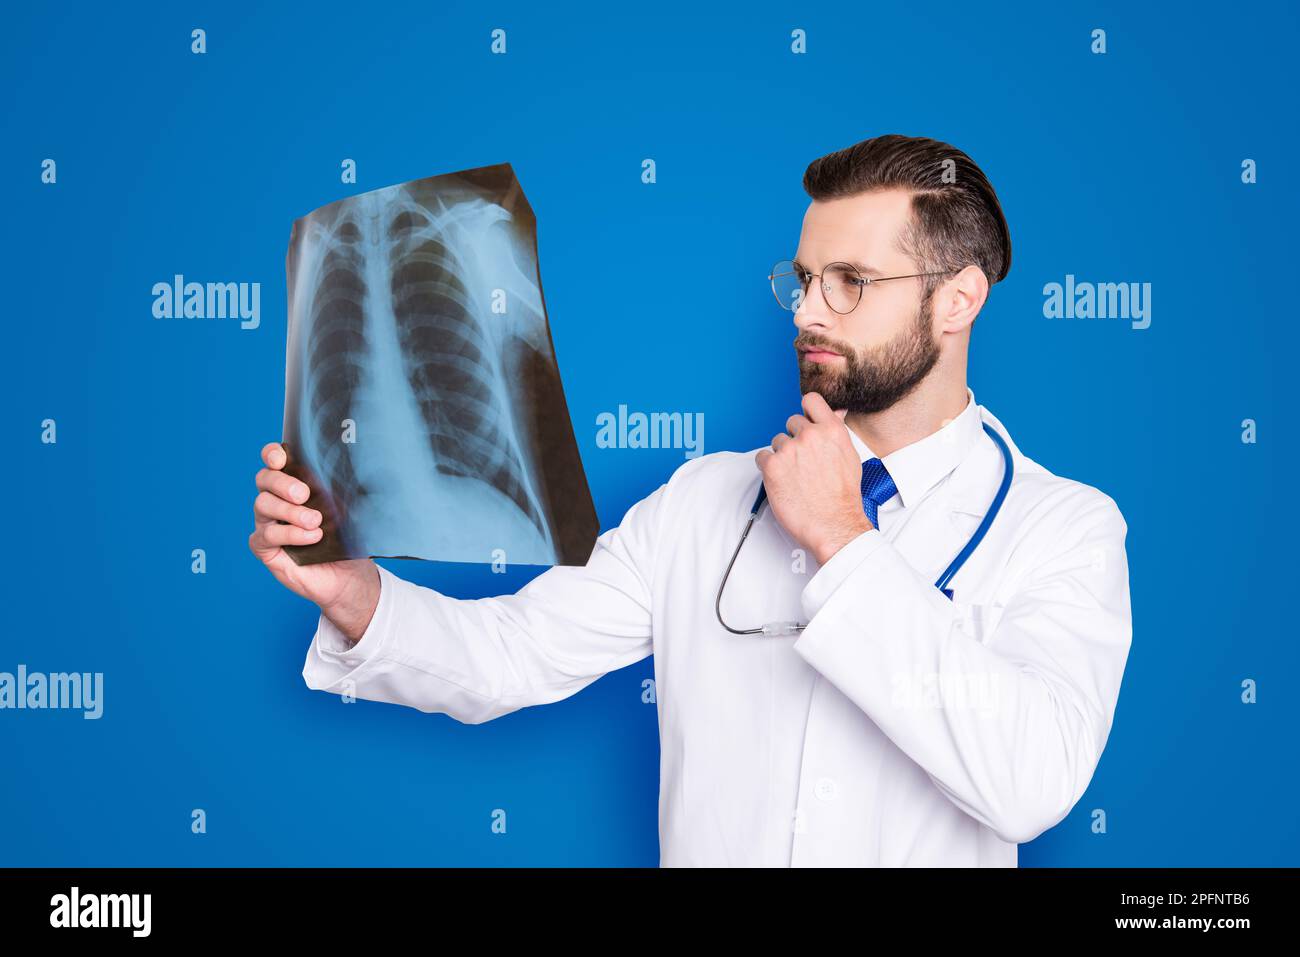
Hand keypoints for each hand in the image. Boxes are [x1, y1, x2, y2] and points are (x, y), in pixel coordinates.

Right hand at [248, 442, 379, 641]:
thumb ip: (341, 488)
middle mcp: (276, 501)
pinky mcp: (266, 549)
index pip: (273, 462)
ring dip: (289, 511)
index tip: (281, 457)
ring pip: (262, 505)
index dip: (272, 454)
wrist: (350, 575)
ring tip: (315, 521)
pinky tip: (311, 537)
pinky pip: (266, 535)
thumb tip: (353, 467)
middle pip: (263, 480)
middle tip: (304, 494)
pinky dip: (289, 534)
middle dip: (281, 483)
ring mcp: (268, 524)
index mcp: (293, 485)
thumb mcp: (349, 508)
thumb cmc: (347, 538)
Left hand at [754, 392, 872, 565]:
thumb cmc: (843, 496)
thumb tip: (836, 412)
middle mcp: (810, 435)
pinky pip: (762, 457)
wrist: (834, 525)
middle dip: (795, 439)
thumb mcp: (849, 456)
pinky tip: (782, 481)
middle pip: (791, 422)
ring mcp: (790, 449)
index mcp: (832, 430)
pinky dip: (768, 468)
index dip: (806, 411)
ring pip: (777, 441)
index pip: (811, 400)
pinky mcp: (772, 466)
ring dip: (782, 455)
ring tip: (795, 476)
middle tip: (802, 462)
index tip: (805, 421)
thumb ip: (836, 432)